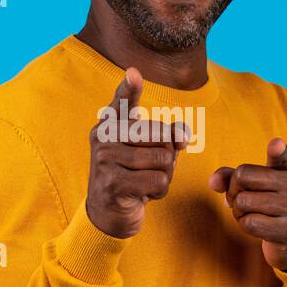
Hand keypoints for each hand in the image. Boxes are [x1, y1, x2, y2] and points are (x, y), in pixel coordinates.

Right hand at [86, 67, 188, 238]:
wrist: (107, 213)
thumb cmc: (132, 175)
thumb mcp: (149, 152)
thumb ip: (167, 136)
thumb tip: (182, 135)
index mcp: (110, 124)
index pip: (122, 102)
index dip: (129, 88)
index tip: (134, 73)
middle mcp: (103, 137)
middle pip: (160, 136)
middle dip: (168, 157)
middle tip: (151, 169)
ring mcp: (105, 160)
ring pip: (163, 161)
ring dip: (165, 177)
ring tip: (145, 182)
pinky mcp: (113, 183)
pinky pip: (158, 181)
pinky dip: (159, 192)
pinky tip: (142, 195)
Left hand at [209, 138, 286, 270]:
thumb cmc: (272, 205)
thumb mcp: (259, 184)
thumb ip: (232, 176)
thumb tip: (213, 182)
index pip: (280, 156)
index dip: (276, 150)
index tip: (276, 145)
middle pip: (242, 178)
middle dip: (233, 191)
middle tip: (244, 200)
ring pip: (242, 202)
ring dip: (238, 211)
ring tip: (251, 213)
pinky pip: (248, 223)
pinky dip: (244, 225)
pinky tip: (256, 225)